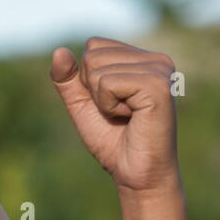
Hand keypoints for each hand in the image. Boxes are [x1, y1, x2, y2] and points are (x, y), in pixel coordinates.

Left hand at [49, 38, 180, 194]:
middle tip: (120, 113)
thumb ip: (67, 78)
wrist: (136, 175)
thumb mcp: (82, 105)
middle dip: (94, 89)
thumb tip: (59, 50)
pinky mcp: (158, 86)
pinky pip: (107, 83)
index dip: (89, 79)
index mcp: (143, 58)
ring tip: (127, 116)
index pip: (94, 45)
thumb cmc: (113, 141)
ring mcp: (160, 70)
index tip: (112, 103)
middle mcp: (156, 59)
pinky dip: (109, 106)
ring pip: (97, 69)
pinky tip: (132, 118)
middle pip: (93, 54)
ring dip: (103, 100)